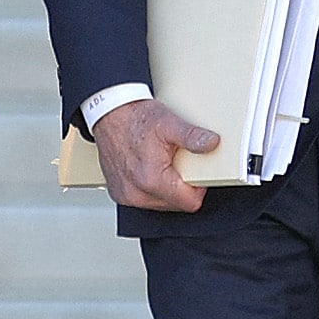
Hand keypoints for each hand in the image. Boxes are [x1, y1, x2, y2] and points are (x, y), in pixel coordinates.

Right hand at [92, 98, 219, 211]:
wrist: (108, 113)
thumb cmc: (134, 118)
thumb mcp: (168, 123)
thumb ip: (192, 136)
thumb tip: (211, 143)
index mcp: (152, 180)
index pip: (190, 202)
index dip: (199, 187)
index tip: (196, 172)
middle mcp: (137, 193)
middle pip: (176, 204)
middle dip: (181, 186)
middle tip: (176, 161)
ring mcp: (126, 196)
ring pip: (161, 204)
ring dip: (166, 188)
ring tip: (161, 163)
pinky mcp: (119, 194)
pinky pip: (144, 200)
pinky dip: (150, 188)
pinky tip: (148, 168)